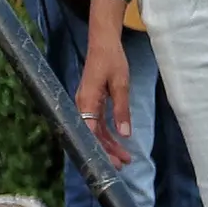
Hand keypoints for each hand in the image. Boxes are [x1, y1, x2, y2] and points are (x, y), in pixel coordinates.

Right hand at [76, 27, 135, 164]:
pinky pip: (96, 122)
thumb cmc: (111, 60)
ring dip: (108, 144)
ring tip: (125, 157)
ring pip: (94, 130)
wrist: (103, 42)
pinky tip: (118, 140)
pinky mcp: (90, 102)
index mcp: (86, 101)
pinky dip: (107, 133)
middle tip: (123, 165)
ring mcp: (85, 104)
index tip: (112, 163)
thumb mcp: (120, 84)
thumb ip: (121, 109)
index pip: (88, 133)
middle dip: (106, 152)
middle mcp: (82, 104)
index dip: (99, 150)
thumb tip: (124, 134)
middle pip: (90, 135)